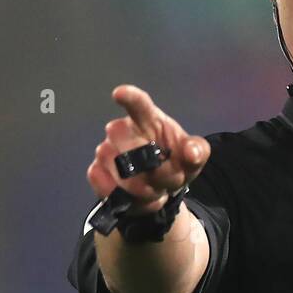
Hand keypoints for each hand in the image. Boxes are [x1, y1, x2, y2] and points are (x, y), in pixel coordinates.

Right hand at [86, 84, 210, 215]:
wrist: (159, 189)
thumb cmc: (176, 162)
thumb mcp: (194, 157)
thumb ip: (197, 151)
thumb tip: (191, 152)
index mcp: (147, 119)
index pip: (138, 104)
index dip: (129, 98)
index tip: (119, 94)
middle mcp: (120, 130)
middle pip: (131, 149)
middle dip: (156, 173)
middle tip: (169, 180)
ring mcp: (105, 151)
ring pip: (123, 175)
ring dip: (145, 190)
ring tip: (156, 189)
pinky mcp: (96, 172)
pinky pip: (108, 188)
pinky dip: (128, 199)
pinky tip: (138, 197)